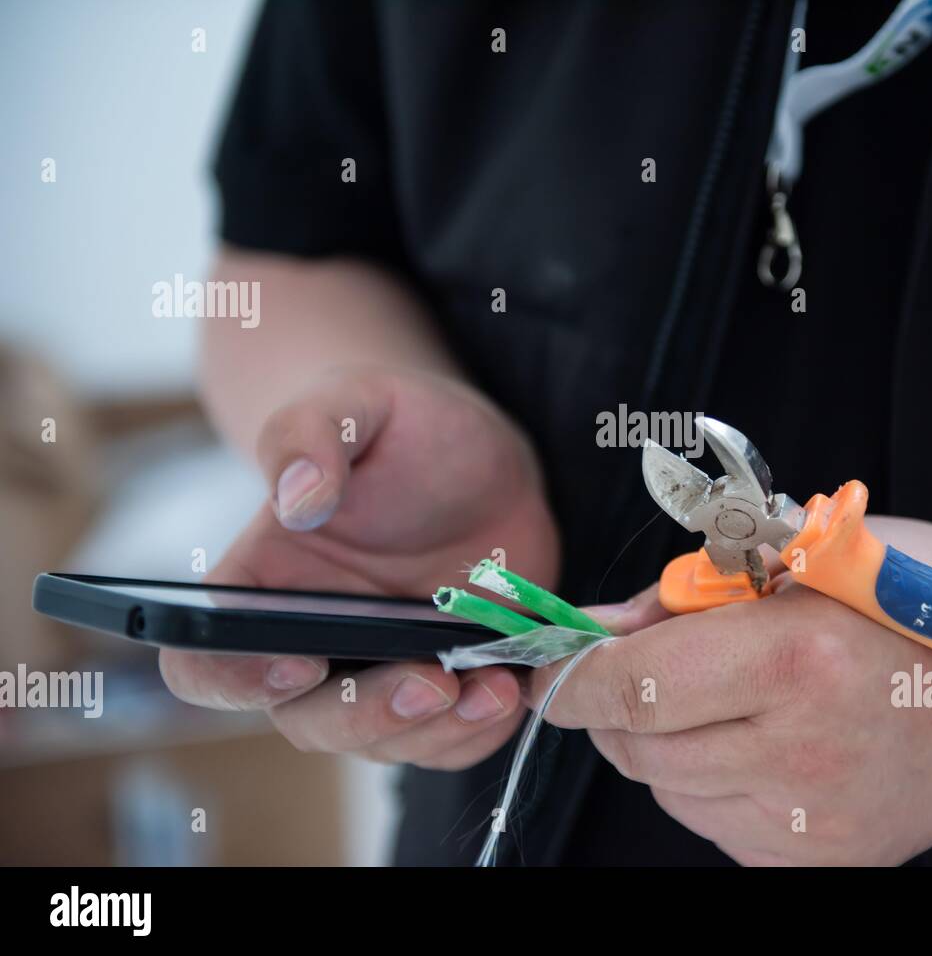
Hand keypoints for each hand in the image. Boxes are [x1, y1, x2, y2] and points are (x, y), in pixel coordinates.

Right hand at [160, 367, 558, 768]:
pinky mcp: (445, 686)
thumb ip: (311, 434)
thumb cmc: (404, 427)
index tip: (300, 660)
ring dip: (436, 730)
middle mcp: (311, 642)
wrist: (483, 461)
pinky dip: (480, 731)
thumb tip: (297, 499)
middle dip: (364, 714)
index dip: (233, 680)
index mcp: (261, 585)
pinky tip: (513, 685)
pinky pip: (449, 742)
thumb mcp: (358, 403)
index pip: (203, 662)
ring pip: (381, 742)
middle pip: (304, 721)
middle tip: (433, 680)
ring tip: (494, 685)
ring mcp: (380, 670)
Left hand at [528, 521, 931, 864]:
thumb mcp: (799, 557)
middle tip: (654, 669)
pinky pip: (719, 828)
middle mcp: (804, 752)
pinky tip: (765, 744)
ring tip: (733, 700)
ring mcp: (819, 821)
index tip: (558, 672)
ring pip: (671, 793)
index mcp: (794, 658)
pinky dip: (714, 786)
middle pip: (640, 747)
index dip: (575, 682)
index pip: (632, 688)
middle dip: (621, 707)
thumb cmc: (920, 597)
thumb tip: (593, 631)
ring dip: (669, 746)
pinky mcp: (830, 860)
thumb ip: (680, 597)